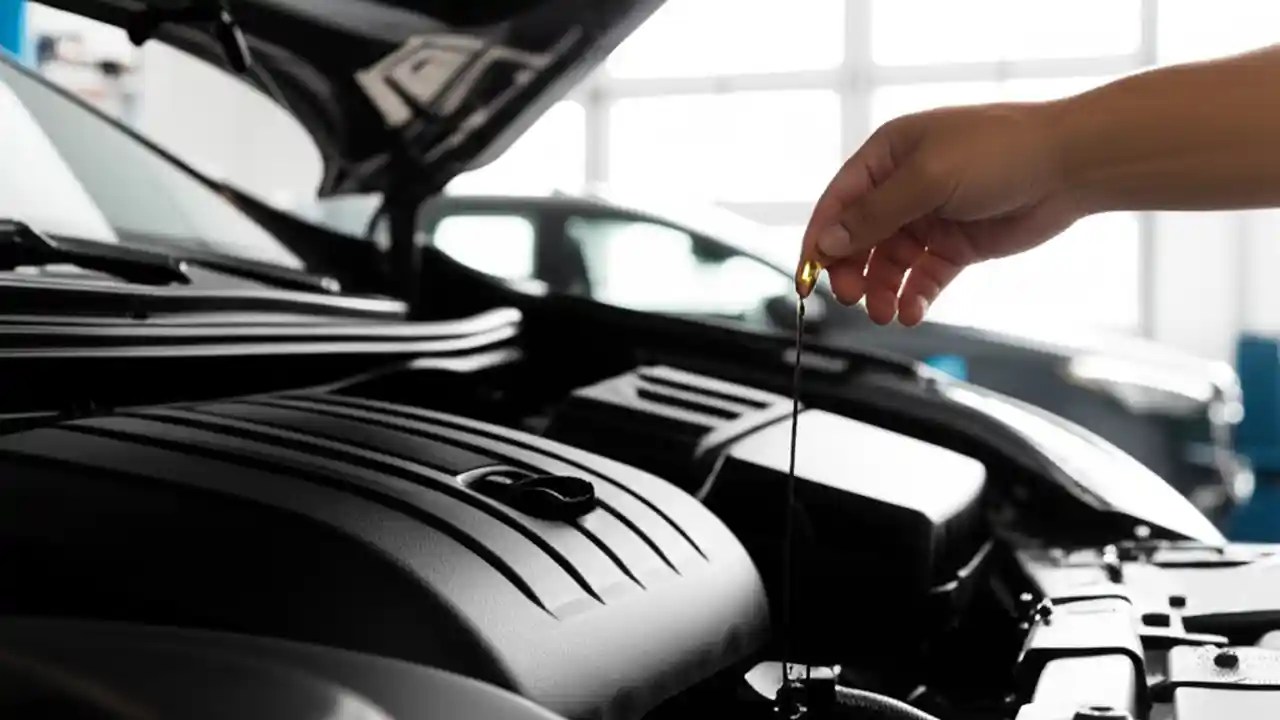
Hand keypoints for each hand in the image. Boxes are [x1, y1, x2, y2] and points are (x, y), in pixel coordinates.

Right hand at [797, 101, 1081, 325]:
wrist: (1070, 166)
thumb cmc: (1002, 152)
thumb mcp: (927, 179)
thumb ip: (874, 215)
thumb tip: (828, 242)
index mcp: (888, 156)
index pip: (839, 203)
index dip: (820, 241)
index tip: (808, 276)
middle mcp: (904, 186)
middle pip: (860, 239)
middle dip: (852, 272)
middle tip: (852, 298)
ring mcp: (930, 217)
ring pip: (889, 264)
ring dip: (882, 291)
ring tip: (885, 314)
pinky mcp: (955, 245)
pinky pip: (923, 277)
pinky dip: (914, 297)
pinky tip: (912, 312)